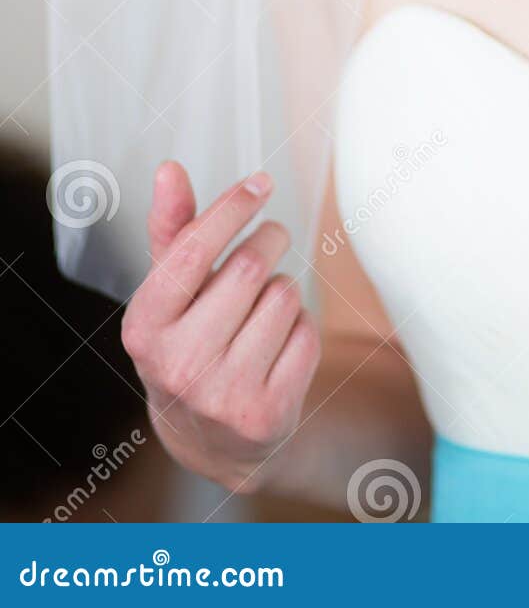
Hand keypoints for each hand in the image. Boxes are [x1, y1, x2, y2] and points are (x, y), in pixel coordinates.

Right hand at [121, 160, 321, 492]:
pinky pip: (307, 334)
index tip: (260, 183)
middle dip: (269, 240)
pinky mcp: (265, 415)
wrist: (209, 438)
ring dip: (283, 288)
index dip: (231, 208)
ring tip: (263, 307)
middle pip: (248, 267)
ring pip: (283, 297)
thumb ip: (172, 229)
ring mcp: (221, 396)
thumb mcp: (170, 291)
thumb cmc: (189, 340)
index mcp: (143, 328)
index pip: (191, 251)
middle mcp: (177, 366)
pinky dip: (301, 327)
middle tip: (272, 238)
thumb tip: (169, 169)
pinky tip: (278, 344)